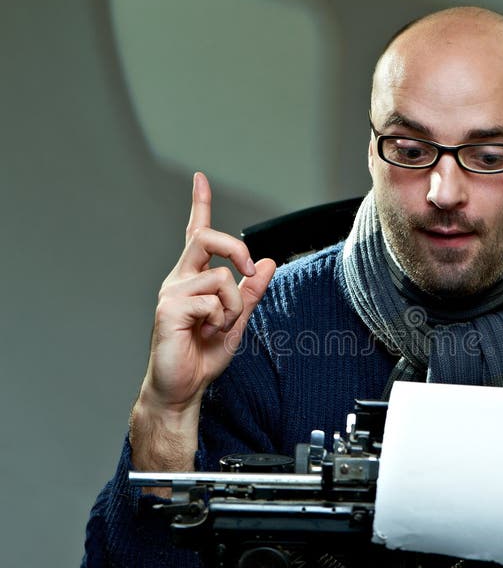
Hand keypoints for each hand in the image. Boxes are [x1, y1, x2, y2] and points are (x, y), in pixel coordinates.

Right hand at [131, 172, 274, 472]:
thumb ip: (251, 292)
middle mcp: (179, 279)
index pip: (197, 235)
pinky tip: (205, 333)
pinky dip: (220, 320)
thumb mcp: (236, 320)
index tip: (200, 179)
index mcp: (193, 278)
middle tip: (249, 271)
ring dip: (232, 307)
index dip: (199, 205)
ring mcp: (171, 293)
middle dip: (238, 249)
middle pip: (209, 238)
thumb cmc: (202, 356)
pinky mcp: (169, 309)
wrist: (183, 388)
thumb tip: (268, 264)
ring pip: (221, 277)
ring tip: (217, 327)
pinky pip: (212, 301)